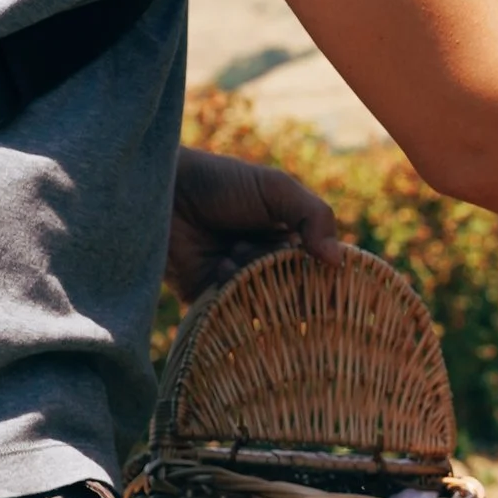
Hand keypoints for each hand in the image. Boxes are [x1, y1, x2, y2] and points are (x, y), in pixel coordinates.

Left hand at [167, 147, 342, 302]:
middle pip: (293, 289)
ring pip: (265, 303)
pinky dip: (230, 294)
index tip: (328, 275)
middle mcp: (264, 264)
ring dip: (252, 277)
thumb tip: (337, 261)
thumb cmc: (218, 182)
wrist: (160, 191)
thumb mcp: (276, 188)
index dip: (324, 274)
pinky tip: (219, 265)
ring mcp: (236, 284)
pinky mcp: (206, 300)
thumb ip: (314, 216)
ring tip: (232, 250)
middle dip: (280, 271)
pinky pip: (231, 315)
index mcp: (286, 238)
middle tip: (261, 250)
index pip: (317, 267)